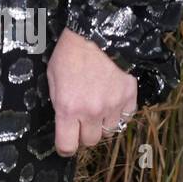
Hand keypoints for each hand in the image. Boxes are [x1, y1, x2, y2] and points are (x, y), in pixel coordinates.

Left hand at [47, 27, 138, 154]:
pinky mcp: (130, 98)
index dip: (65, 147)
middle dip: (84, 134)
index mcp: (67, 108)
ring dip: (102, 124)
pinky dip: (119, 114)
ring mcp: (113, 107)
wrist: (98, 33)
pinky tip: (111, 101)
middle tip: (81, 120)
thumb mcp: (52, 77)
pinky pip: (126, 118)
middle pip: (90, 141)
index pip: (67, 145)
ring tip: (97, 107)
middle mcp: (91, 112)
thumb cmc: (70, 53)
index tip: (65, 144)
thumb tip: (64, 119)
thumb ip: (58, 101)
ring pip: (109, 132)